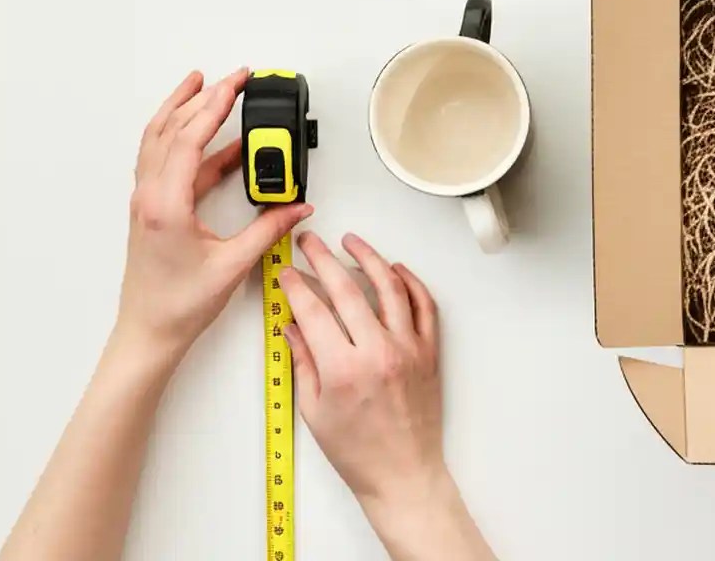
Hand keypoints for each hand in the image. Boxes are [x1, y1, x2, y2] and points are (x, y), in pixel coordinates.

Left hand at [118, 68, 312, 358]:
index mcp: (165, 204)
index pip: (189, 138)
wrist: (148, 331)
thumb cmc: (178, 305)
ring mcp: (148, 200)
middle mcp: (150, 196)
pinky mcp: (154, 208)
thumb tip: (297, 208)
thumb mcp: (233, 265)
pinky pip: (165, 160)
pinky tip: (211, 139)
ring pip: (160, 140)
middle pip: (170, 129)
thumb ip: (269, 229)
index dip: (215, 106)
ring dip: (182, 110)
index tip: (235, 84)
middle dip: (201, 97)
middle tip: (231, 78)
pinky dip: (183, 138)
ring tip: (203, 86)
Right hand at [279, 232, 443, 505]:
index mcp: (343, 369)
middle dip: (323, 258)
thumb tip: (290, 325)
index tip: (285, 273)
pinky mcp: (429, 351)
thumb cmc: (358, 451)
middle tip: (309, 243)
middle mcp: (378, 352)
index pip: (313, 311)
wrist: (403, 473)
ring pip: (390, 287)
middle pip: (348, 289)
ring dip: (369, 257)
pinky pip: (424, 306)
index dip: (295, 286)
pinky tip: (396, 269)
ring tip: (351, 241)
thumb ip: (303, 361)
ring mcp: (408, 348)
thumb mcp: (314, 409)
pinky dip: (411, 282)